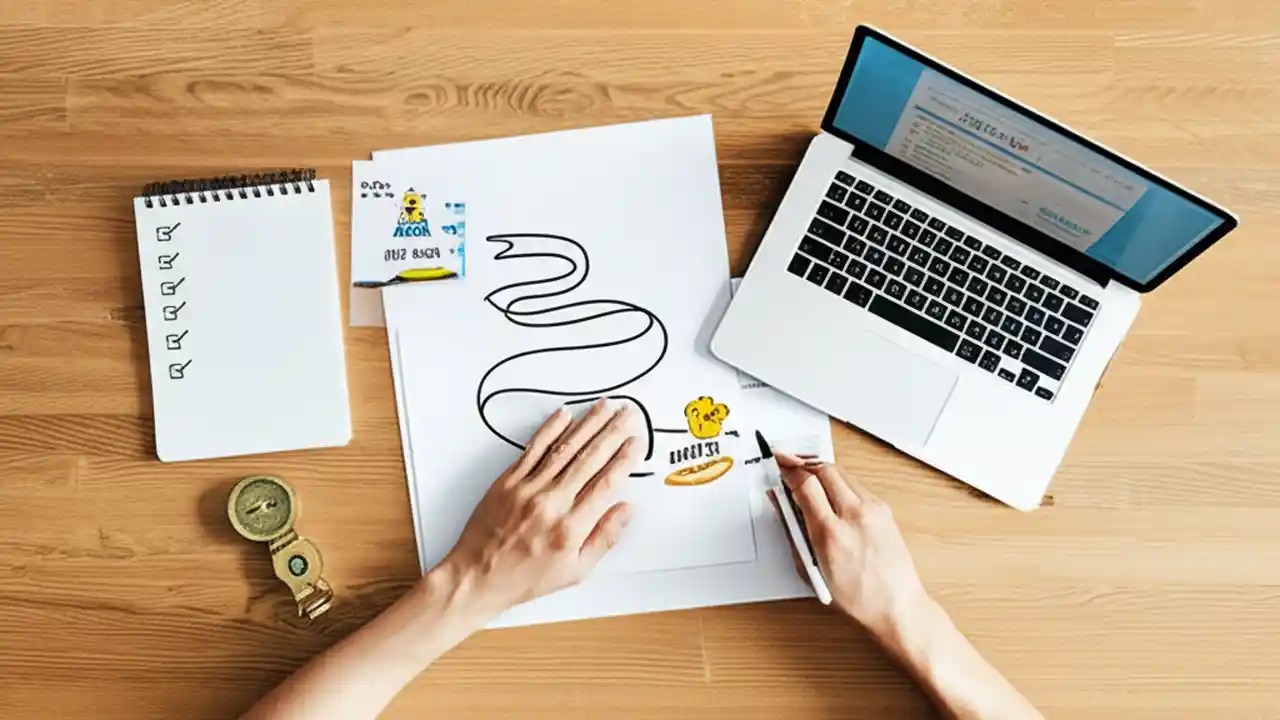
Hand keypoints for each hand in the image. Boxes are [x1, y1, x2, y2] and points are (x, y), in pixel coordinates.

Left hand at [436, 399, 642, 622]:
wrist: (475, 577)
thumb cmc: (523, 577)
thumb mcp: (574, 571)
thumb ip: (604, 538)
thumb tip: (625, 511)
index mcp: (570, 528)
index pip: (606, 483)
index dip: (625, 459)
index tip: (636, 443)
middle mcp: (550, 503)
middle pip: (590, 458)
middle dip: (612, 433)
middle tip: (627, 415)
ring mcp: (527, 488)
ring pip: (565, 448)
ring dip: (587, 423)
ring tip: (604, 407)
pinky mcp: (508, 481)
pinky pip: (533, 449)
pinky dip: (550, 429)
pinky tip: (565, 415)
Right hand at [774, 452, 928, 641]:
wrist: (897, 605)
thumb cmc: (857, 597)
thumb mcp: (812, 569)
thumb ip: (793, 532)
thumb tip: (781, 504)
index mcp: (832, 534)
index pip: (805, 484)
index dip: (788, 471)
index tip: (778, 467)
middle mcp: (855, 515)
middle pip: (824, 469)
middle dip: (802, 464)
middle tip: (788, 463)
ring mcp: (874, 510)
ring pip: (841, 473)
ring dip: (820, 471)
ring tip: (806, 477)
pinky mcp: (884, 510)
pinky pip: (856, 485)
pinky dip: (839, 483)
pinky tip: (830, 493)